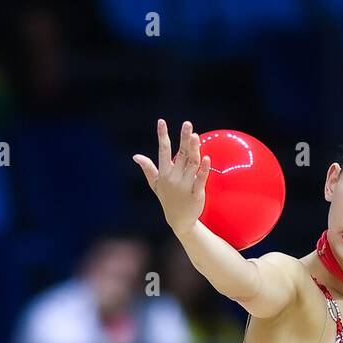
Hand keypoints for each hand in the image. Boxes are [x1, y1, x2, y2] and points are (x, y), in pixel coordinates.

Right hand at [132, 118, 210, 234]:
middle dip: (183, 139)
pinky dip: (203, 169)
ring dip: (194, 149)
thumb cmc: (168, 200)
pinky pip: (200, 179)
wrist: (180, 221)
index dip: (162, 136)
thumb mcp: (155, 185)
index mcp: (164, 173)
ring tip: (195, 136)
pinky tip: (206, 157)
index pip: (163, 151)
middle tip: (187, 124)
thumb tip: (136, 156)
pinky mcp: (196, 193)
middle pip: (181, 154)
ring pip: (191, 164)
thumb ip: (148, 169)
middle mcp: (174, 178)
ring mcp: (185, 185)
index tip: (161, 121)